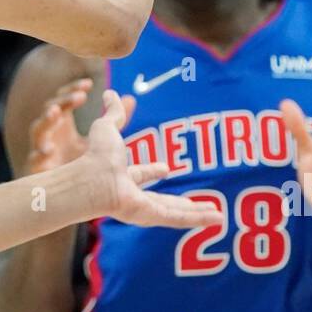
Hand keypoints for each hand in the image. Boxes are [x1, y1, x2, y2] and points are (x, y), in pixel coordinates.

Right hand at [25, 79, 134, 174]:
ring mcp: (42, 148)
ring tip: (56, 113)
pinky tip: (48, 150)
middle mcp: (51, 132)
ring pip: (38, 129)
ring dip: (46, 120)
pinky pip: (34, 158)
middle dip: (64, 100)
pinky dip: (39, 153)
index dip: (73, 89)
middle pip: (51, 108)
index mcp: (63, 122)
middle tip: (80, 97)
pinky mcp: (37, 168)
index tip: (89, 85)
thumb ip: (116, 120)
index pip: (64, 99)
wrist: (66, 195)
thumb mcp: (100, 139)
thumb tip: (130, 98)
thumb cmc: (78, 164)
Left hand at [72, 89, 223, 228]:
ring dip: (197, 213)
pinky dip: (199, 219)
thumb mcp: (108, 128)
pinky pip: (179, 219)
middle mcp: (133, 196)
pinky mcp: (151, 216)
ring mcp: (143, 209)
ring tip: (219, 216)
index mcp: (122, 176)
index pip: (140, 175)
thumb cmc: (95, 155)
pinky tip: (217, 219)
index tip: (166, 169)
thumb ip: (114, 113)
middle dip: (182, 201)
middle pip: (163, 200)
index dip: (152, 171)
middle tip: (198, 200)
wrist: (92, 178)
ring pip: (176, 212)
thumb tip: (110, 92)